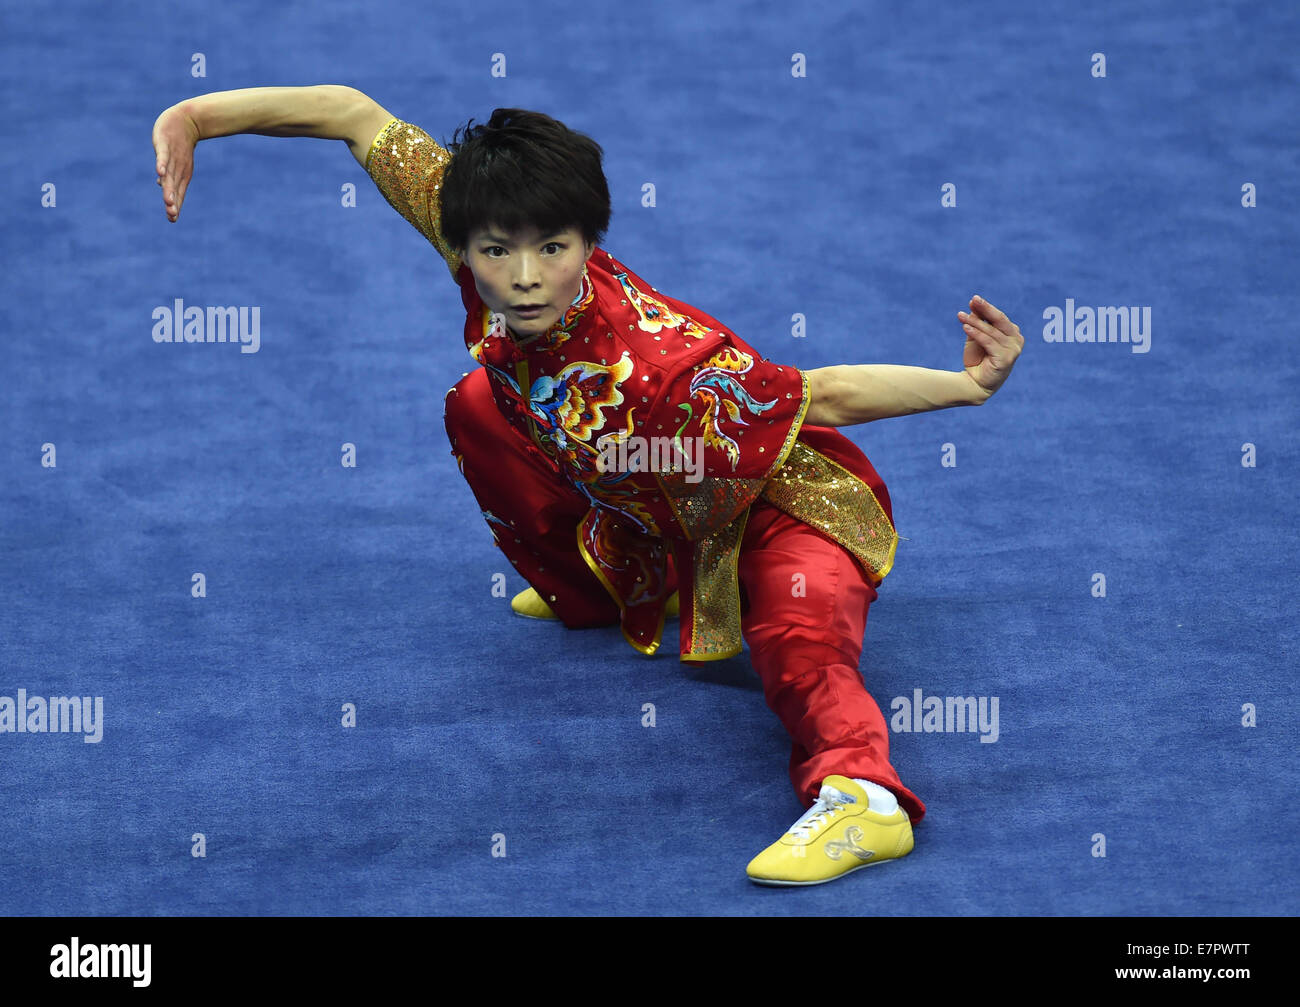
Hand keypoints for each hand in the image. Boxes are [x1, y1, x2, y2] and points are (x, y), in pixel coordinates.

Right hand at [152, 104, 200, 221]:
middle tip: (172, 214)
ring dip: (168, 188)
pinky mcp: (165, 145)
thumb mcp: (174, 160)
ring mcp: (172, 157)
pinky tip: (160, 173)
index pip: (177, 193)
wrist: (187, 121)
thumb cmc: (180, 144)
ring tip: (167, 201)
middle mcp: (177, 168)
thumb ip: (168, 173)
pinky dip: (162, 164)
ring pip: (169, 175)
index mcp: (180, 174)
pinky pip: (163, 156)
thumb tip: (161, 185)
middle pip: (174, 187)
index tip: (173, 219)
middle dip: (172, 201)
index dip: (175, 205)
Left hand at [957, 295, 1022, 401]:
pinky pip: (989, 343)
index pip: (999, 317)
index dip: (986, 308)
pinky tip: (965, 328)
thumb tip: (974, 303)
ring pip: (991, 332)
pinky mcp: (1006, 359)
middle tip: (974, 300)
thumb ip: (978, 321)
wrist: (974, 383)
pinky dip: (977, 334)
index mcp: (1012, 333)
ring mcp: (1013, 350)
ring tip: (961, 316)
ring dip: (975, 323)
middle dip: (985, 309)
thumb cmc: (977, 359)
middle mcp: (1016, 340)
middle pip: (999, 320)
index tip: (974, 299)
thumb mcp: (976, 337)